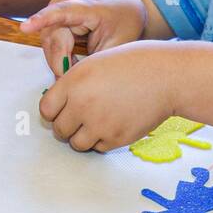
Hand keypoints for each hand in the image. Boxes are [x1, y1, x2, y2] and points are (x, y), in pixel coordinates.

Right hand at [19, 0, 146, 75]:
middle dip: (63, 63)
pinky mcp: (50, 16)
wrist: (120, 0)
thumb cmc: (122, 19)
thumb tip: (74, 82)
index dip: (41, 20)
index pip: (60, 12)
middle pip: (53, 41)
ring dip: (61, 59)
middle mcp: (65, 2)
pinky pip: (49, 43)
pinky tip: (73, 56)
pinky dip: (59, 54)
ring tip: (81, 61)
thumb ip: (96, 63)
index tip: (25, 28)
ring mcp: (55, 9)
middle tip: (79, 76)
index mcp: (87, 6)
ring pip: (48, 44)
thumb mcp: (118, 43)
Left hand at [39, 42, 178, 151]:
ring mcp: (99, 124)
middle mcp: (82, 104)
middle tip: (81, 118)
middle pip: (59, 130)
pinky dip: (102, 140)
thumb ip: (73, 85)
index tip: (61, 111)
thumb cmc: (132, 66)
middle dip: (67, 126)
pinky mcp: (116, 138)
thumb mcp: (94, 64)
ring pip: (76, 144)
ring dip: (83, 136)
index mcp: (74, 83)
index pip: (46, 110)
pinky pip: (98, 148)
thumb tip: (57, 108)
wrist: (166, 77)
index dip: (53, 112)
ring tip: (97, 123)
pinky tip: (114, 124)